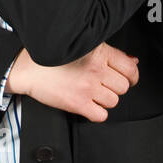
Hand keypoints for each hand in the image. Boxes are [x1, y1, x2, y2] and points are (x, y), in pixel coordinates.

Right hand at [5, 42, 137, 121]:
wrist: (29, 68)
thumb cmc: (54, 57)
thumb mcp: (85, 47)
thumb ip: (111, 55)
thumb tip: (133, 62)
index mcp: (99, 53)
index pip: (130, 69)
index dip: (132, 76)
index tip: (129, 79)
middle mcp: (96, 70)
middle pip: (123, 87)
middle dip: (115, 87)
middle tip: (103, 85)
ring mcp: (88, 87)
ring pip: (114, 101)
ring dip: (105, 100)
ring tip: (93, 93)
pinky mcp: (78, 103)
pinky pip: (101, 115)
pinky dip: (97, 112)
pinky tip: (89, 104)